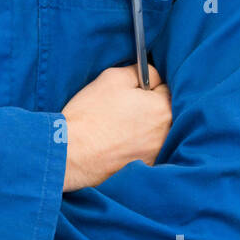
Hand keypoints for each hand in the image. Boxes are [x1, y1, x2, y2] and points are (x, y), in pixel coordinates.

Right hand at [60, 63, 171, 190]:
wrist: (73, 152)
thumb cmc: (91, 113)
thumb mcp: (113, 78)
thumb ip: (139, 72)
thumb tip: (150, 76)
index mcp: (162, 107)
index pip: (164, 86)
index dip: (144, 86)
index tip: (127, 93)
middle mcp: (166, 132)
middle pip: (163, 110)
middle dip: (148, 106)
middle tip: (122, 109)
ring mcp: (158, 152)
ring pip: (156, 130)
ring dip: (144, 127)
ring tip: (118, 128)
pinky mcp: (146, 166)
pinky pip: (147, 148)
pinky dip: (137, 144)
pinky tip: (118, 143)